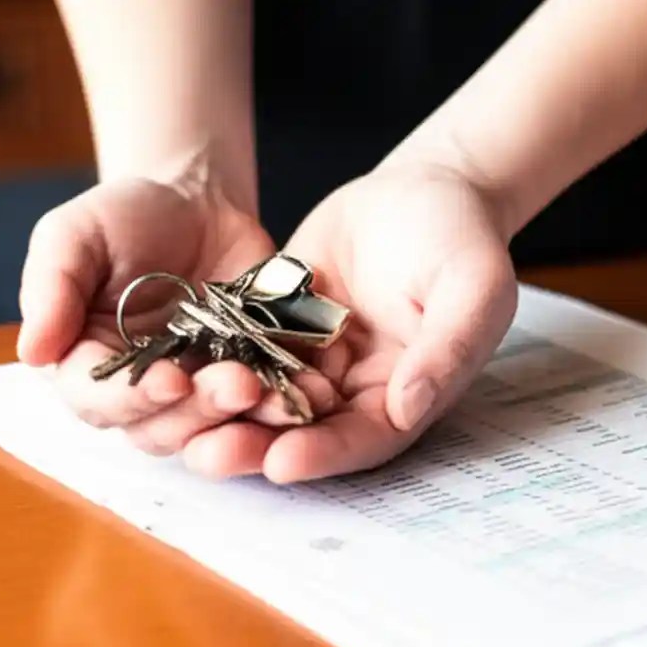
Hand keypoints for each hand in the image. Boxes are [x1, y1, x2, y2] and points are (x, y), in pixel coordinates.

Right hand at [17, 157, 275, 453]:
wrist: (197, 200)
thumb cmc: (124, 216)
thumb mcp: (74, 235)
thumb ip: (52, 288)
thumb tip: (32, 352)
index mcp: (87, 365)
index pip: (99, 401)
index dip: (133, 399)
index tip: (170, 380)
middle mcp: (142, 392)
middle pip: (163, 426)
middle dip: (201, 411)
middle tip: (239, 386)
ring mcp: (200, 391)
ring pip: (217, 427)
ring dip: (248, 419)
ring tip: (278, 395)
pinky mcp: (251, 377)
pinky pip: (269, 401)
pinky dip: (289, 398)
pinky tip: (313, 388)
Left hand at [182, 162, 518, 482]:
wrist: (428, 183)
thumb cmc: (463, 235)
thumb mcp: (475, 285)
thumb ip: (448, 348)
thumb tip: (408, 408)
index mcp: (411, 392)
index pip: (367, 438)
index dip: (325, 454)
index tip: (282, 463)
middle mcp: (360, 386)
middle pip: (307, 430)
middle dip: (258, 445)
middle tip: (209, 454)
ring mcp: (319, 356)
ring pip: (266, 394)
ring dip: (223, 412)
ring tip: (176, 417)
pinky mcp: (284, 323)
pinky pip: (244, 346)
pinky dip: (212, 359)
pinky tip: (171, 364)